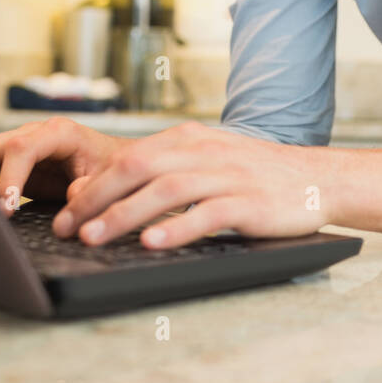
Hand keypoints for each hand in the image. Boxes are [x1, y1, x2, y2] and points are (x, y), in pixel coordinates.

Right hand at [0, 117, 127, 213]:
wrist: (115, 165)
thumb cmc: (113, 169)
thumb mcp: (110, 179)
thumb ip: (93, 187)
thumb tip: (73, 196)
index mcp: (59, 133)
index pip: (23, 148)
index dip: (10, 178)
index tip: (6, 206)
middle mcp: (33, 134)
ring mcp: (17, 146)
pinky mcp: (8, 161)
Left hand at [51, 121, 327, 248]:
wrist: (317, 178)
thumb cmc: (255, 176)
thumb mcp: (205, 162)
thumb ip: (158, 171)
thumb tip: (98, 188)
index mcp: (188, 139)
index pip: (127, 156)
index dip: (91, 185)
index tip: (64, 213)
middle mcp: (204, 151)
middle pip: (138, 167)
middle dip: (96, 198)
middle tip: (68, 228)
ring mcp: (227, 175)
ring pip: (166, 189)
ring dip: (124, 214)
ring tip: (95, 237)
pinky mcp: (249, 202)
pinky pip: (207, 213)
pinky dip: (176, 228)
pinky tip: (152, 243)